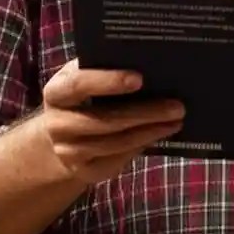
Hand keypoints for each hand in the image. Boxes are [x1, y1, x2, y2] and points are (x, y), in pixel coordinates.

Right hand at [32, 59, 184, 184]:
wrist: (62, 133)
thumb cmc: (83, 97)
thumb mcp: (84, 78)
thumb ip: (104, 69)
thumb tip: (148, 61)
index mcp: (56, 93)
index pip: (78, 85)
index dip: (108, 81)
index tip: (140, 78)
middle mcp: (57, 124)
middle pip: (105, 120)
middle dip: (145, 113)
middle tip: (177, 106)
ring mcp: (68, 151)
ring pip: (116, 143)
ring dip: (150, 132)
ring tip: (176, 121)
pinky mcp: (83, 171)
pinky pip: (118, 159)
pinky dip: (142, 146)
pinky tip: (160, 134)